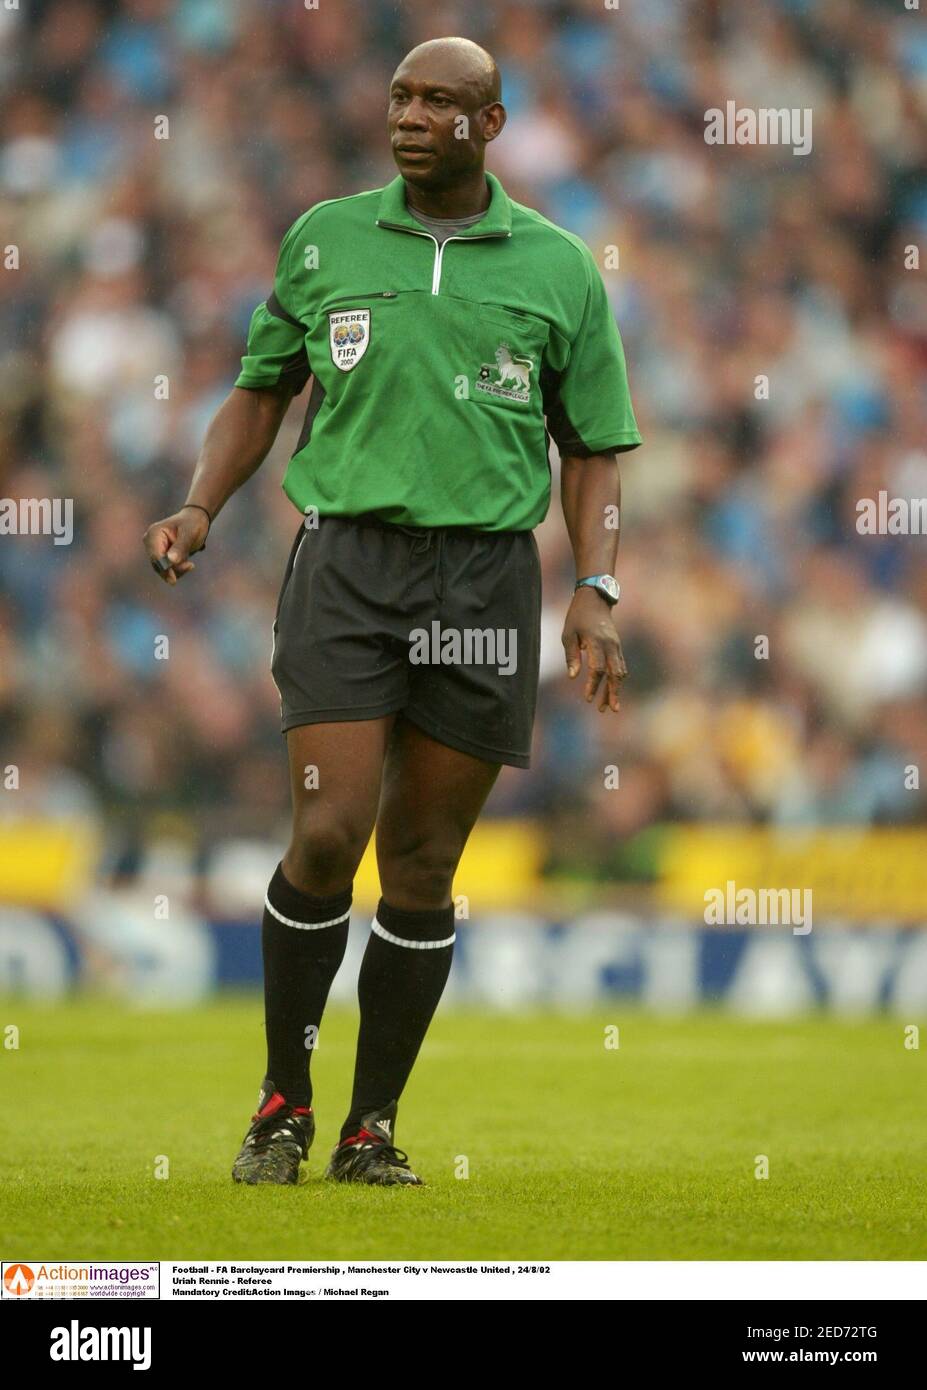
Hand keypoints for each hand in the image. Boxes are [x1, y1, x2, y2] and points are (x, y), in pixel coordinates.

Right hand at [142, 507, 209, 585]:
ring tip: (190, 564)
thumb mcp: (189, 534)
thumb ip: (180, 547)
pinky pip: (166, 569)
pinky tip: (187, 564)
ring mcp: (154, 549)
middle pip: (158, 564)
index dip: (164, 569)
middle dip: (174, 569)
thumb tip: (171, 560)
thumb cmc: (192, 524)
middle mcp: (150, 542)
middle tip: (190, 566)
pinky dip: (177, 570)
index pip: (156, 556)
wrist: (195, 521)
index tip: (173, 580)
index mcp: (154, 533)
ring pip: (162, 569)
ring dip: (177, 570)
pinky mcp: (160, 556)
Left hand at [562, 586, 627, 711]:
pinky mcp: (618, 647)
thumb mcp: (568, 634)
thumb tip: (572, 677)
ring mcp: (617, 646)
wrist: (596, 598)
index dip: (593, 685)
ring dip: (615, 689)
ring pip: (620, 672)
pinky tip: (612, 691)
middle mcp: (610, 645)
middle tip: (608, 710)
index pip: (597, 668)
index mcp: (596, 641)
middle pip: (615, 674)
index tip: (587, 699)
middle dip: (612, 693)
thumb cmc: (577, 616)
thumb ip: (571, 656)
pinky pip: (621, 666)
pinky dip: (617, 680)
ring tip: (609, 706)